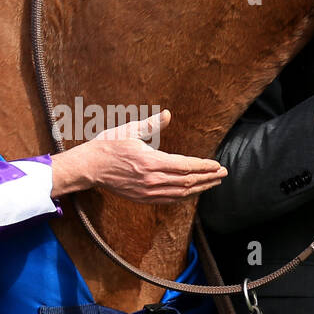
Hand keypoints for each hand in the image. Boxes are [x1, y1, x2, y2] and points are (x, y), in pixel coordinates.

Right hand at [50, 109, 225, 202]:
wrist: (90, 167)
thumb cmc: (109, 145)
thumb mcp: (130, 130)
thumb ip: (151, 124)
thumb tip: (168, 114)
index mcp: (151, 161)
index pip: (185, 166)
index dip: (204, 166)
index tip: (217, 165)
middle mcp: (151, 180)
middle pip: (188, 181)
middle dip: (208, 178)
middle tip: (223, 174)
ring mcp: (147, 191)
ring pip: (181, 193)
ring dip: (200, 188)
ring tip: (213, 183)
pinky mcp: (143, 198)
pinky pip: (169, 199)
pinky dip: (185, 196)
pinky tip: (193, 192)